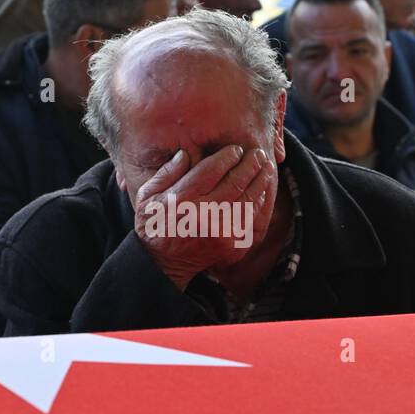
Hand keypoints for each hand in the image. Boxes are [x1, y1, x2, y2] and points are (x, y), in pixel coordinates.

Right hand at [134, 144, 277, 289]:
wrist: (162, 263)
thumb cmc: (154, 223)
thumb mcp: (147, 195)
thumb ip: (167, 173)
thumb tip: (186, 154)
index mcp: (182, 199)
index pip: (212, 170)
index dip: (228, 156)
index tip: (235, 150)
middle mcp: (203, 214)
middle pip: (235, 182)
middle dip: (250, 164)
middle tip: (257, 153)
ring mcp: (220, 232)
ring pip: (248, 199)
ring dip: (260, 180)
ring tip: (266, 167)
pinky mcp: (231, 245)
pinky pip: (251, 218)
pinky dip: (259, 202)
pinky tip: (262, 190)